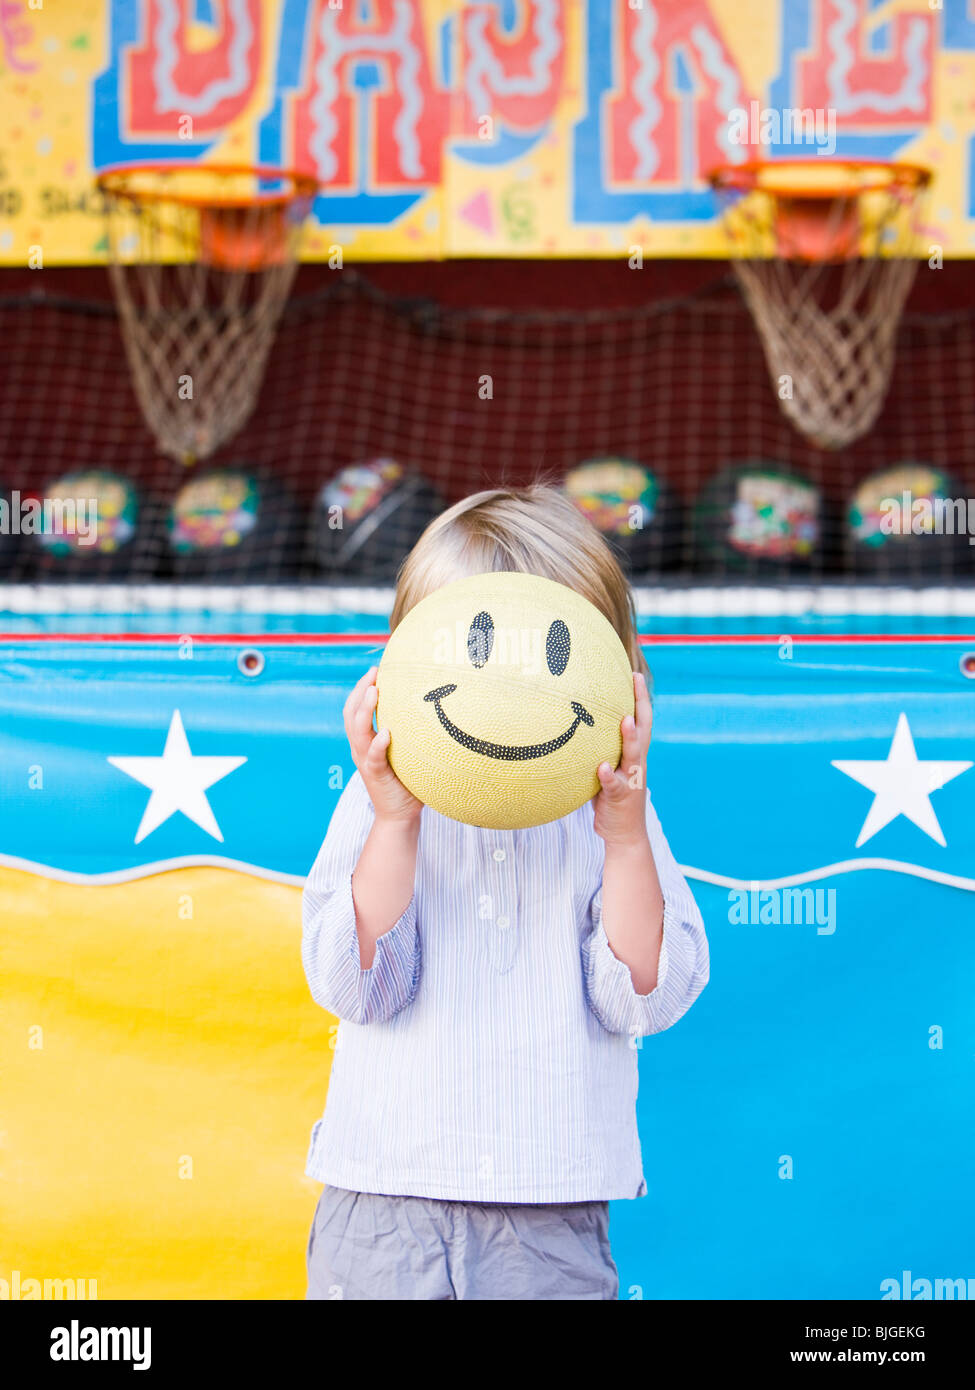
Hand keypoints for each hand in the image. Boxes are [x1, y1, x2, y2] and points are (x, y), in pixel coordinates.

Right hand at [344, 666, 422, 823]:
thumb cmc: (408, 781)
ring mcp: (365, 761)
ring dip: (364, 710)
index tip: (374, 669)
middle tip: (374, 672)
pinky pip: (373, 757)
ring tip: (375, 691)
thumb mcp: (406, 752)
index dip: (361, 688)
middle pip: (350, 714)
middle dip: (360, 690)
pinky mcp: (375, 775)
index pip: (355, 709)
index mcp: (365, 741)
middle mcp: (361, 748)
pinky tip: (386, 732)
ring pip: (357, 731)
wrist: (400, 816)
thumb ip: (411, 733)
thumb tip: (437, 707)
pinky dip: (377, 744)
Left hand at [593, 671, 651, 847]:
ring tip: (625, 719)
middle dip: (641, 703)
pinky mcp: (620, 797)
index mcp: (634, 755)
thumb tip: (574, 730)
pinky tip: (600, 767)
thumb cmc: (610, 799)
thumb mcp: (606, 770)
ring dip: (630, 737)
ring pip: (633, 754)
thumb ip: (599, 751)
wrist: (624, 835)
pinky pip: (614, 785)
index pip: (640, 721)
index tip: (634, 674)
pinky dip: (608, 776)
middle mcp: (636, 763)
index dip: (639, 698)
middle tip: (636, 680)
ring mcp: (630, 779)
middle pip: (643, 728)